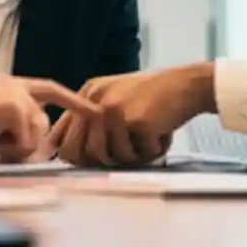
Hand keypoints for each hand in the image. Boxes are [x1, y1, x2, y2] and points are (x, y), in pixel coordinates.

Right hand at [0, 75, 98, 160]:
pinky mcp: (15, 109)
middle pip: (41, 122)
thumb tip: (33, 142)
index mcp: (10, 83)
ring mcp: (17, 96)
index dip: (71, 99)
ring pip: (33, 136)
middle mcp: (16, 85)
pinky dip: (6, 150)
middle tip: (0, 148)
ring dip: (12, 148)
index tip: (93, 109)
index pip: (48, 89)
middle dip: (28, 143)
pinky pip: (24, 143)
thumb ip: (11, 122)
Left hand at [51, 63, 214, 165]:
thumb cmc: (152, 98)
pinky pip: (134, 155)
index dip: (74, 156)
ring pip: (107, 157)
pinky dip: (149, 153)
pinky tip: (159, 137)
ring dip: (129, 158)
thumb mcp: (114, 100)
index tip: (92, 161)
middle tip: (124, 154)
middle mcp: (96, 101)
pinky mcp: (134, 121)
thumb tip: (67, 155)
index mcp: (87, 94)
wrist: (185, 85)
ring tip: (145, 144)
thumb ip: (91, 123)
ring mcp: (114, 110)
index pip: (61, 136)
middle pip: (79, 151)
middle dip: (100, 161)